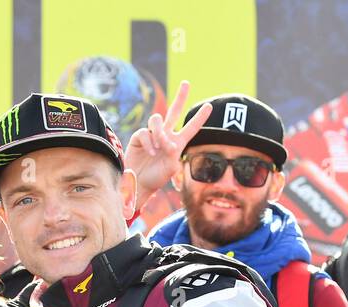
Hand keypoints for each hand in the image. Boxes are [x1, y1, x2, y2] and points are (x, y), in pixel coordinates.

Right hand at [125, 80, 211, 205]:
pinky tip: (150, 152)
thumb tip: (167, 140)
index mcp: (177, 143)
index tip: (209, 106)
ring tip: (158, 147)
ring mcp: (152, 135)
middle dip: (180, 97)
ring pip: (157, 120)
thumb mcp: (170, 168)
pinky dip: (148, 142)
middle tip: (187, 83)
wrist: (138, 183)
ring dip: (159, 133)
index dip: (200, 118)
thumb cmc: (156, 178)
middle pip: (174, 111)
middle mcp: (165, 136)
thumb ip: (172, 153)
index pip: (191, 128)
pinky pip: (145, 132)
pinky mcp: (139, 137)